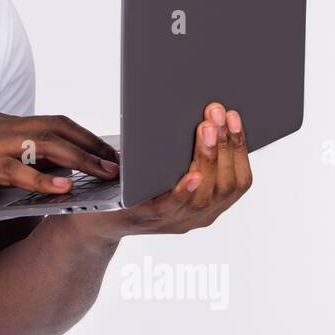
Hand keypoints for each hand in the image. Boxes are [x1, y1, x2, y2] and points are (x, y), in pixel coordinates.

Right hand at [0, 112, 120, 209]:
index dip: (87, 135)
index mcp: (0, 123)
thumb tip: (52, 174)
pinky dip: (42, 180)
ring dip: (79, 160)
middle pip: (57, 128)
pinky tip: (62, 190)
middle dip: (92, 146)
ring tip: (104, 175)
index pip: (54, 121)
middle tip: (120, 164)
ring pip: (43, 145)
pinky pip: (14, 170)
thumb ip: (11, 159)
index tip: (111, 151)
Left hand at [56, 101, 252, 240]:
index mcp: (210, 204)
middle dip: (225, 146)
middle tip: (217, 113)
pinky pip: (171, 206)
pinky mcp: (146, 219)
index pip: (239, 181)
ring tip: (206, 129)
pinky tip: (192, 173)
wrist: (95, 216)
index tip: (234, 117)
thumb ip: (187, 152)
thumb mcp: (168, 168)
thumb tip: (204, 112)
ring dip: (207, 158)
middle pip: (224, 186)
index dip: (240, 149)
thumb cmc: (137, 184)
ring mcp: (173, 221)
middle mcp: (198, 217)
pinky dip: (185, 190)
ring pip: (203, 196)